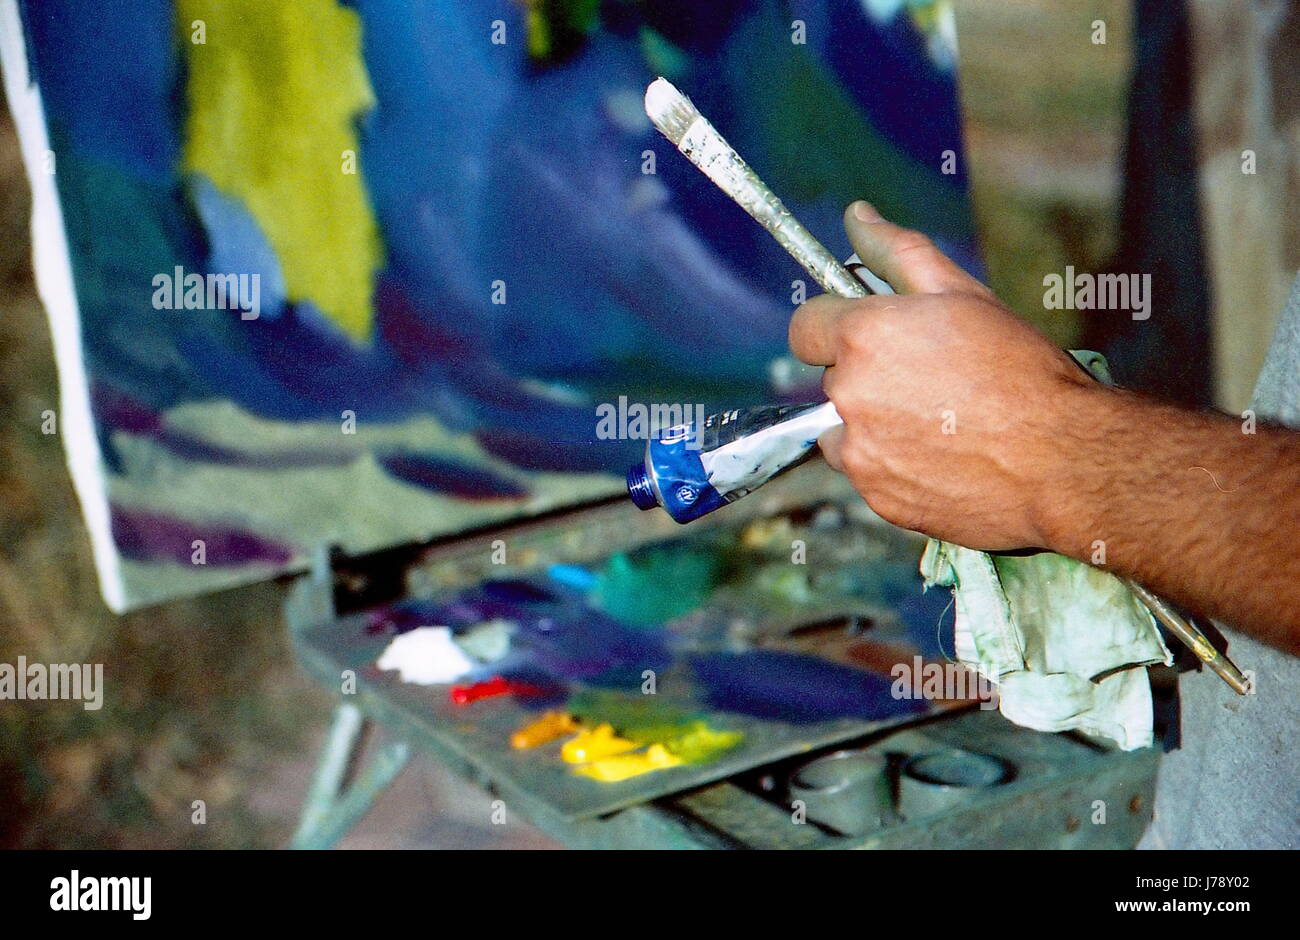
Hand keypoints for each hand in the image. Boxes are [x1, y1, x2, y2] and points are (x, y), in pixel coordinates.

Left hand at [789, 201, 1100, 550]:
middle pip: (830, 379)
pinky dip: (892, 465)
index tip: (865, 335)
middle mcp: (849, 394)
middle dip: (866, 375)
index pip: (805, 327)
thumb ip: (896, 252)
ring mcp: (859, 451)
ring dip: (872, 424)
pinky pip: (866, 472)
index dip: (835, 327)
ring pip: (841, 430)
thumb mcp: (962, 294)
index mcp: (864, 336)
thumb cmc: (1020, 372)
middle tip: (929, 379)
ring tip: (937, 421)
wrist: (1062, 461)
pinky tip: (941, 455)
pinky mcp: (875, 495)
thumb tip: (856, 216)